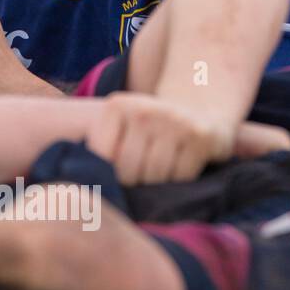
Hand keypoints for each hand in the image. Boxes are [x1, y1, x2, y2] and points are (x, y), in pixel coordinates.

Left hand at [88, 92, 289, 184]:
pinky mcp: (200, 136)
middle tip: (140, 177)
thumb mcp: (120, 127)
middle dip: (133, 181)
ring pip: (154, 175)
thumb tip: (89, 184)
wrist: (200, 112)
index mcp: (117, 105)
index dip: (108, 171)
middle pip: (127, 168)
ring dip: (156, 183)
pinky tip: (179, 168)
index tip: (117, 170)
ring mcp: (174, 121)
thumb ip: (100, 148)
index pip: (101, 155)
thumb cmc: (149, 129)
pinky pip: (181, 176)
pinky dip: (179, 181)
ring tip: (158, 172)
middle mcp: (144, 109)